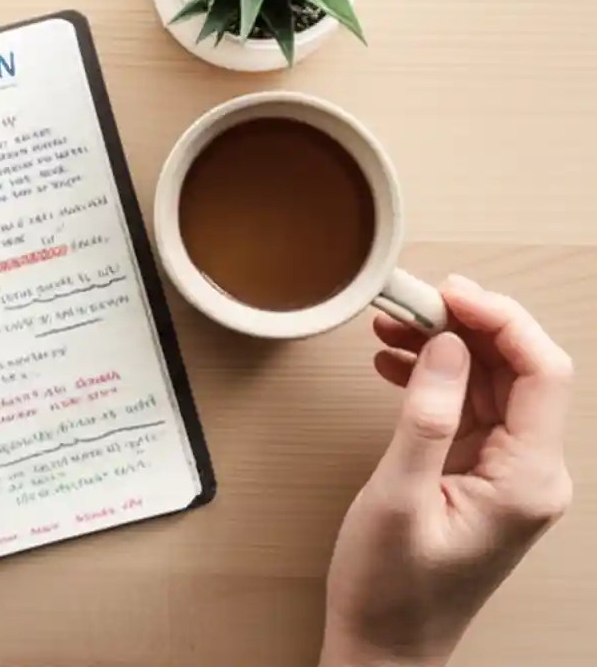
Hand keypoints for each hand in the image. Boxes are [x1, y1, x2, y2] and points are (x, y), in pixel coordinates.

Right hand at [321, 275, 573, 666]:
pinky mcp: (481, 477)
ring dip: (446, 349)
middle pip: (517, 372)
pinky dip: (435, 379)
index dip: (501, 321)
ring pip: (490, 385)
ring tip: (391, 325)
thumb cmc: (390, 589)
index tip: (449, 293)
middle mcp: (532, 473)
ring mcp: (508, 475)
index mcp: (528, 480)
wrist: (384, 646)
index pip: (541, 372)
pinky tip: (394, 364)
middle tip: (408, 301)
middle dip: (466, 327)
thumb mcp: (397, 498)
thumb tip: (449, 347)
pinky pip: (469, 410)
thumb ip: (427, 416)